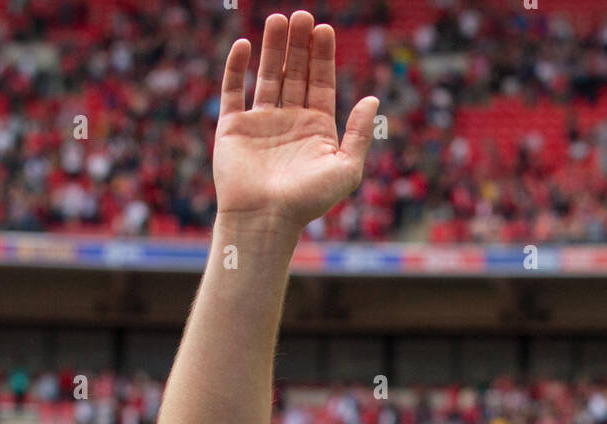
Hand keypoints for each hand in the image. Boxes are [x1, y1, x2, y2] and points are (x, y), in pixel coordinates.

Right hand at [213, 11, 379, 232]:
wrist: (265, 219)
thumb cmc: (307, 201)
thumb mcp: (346, 170)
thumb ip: (360, 134)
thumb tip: (373, 99)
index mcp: (316, 130)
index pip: (321, 84)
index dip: (323, 57)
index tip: (323, 30)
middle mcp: (289, 123)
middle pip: (295, 74)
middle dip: (299, 45)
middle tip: (303, 16)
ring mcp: (260, 124)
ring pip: (267, 76)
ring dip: (273, 48)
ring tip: (279, 19)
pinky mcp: (233, 128)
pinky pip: (233, 91)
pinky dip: (236, 68)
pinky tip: (244, 45)